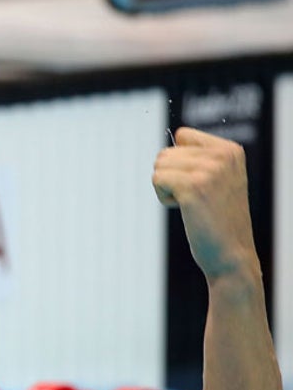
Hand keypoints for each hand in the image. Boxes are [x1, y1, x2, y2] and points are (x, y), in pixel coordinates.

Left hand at [152, 127, 259, 282]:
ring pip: (159, 165)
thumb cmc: (218, 219)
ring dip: (167, 188)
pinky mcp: (194, 187)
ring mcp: (210, 170)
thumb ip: (203, 156)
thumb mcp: (219, 179)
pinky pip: (157, 179)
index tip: (200, 184)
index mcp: (231, 150)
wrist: (231, 254)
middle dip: (171, 177)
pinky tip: (185, 209)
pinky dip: (163, 197)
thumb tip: (177, 135)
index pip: (182, 135)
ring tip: (192, 204)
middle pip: (166, 152)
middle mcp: (223, 155)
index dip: (180, 162)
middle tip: (196, 199)